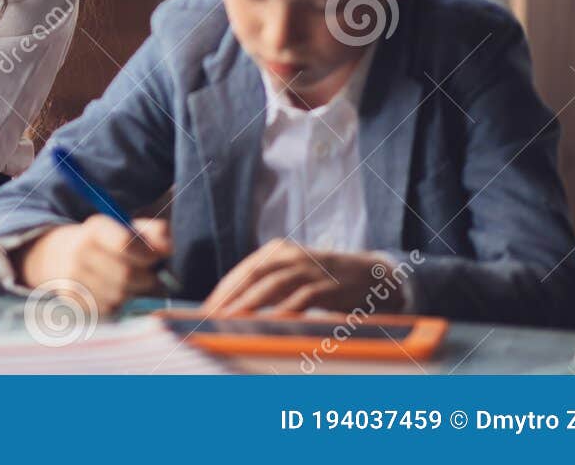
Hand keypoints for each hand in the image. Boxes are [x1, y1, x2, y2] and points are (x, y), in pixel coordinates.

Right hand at [16, 216, 171, 315]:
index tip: (156, 258)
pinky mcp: (72, 301)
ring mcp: (73, 278)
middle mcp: (79, 252)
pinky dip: (121, 306)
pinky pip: (109, 311)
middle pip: (125, 275)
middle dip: (147, 280)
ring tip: (135, 286)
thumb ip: (155, 233)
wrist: (63, 256)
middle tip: (152, 277)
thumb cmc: (109, 243)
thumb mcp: (129, 228)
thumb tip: (169, 248)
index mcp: (95, 228)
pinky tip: (118, 295)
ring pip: (119, 297)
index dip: (148, 254)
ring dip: (135, 295)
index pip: (125, 242)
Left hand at [203, 239, 396, 314]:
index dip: (223, 291)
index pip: (243, 271)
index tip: (205, 310)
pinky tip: (266, 324)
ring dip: (247, 305)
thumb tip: (233, 306)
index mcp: (277, 250)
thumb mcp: (293, 272)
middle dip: (227, 298)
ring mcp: (308, 270)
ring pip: (270, 287)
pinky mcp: (325, 287)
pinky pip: (299, 300)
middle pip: (251, 276)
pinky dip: (281, 312)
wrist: (370, 274)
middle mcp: (289, 255)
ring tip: (228, 320)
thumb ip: (267, 284)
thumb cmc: (323, 278)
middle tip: (209, 317)